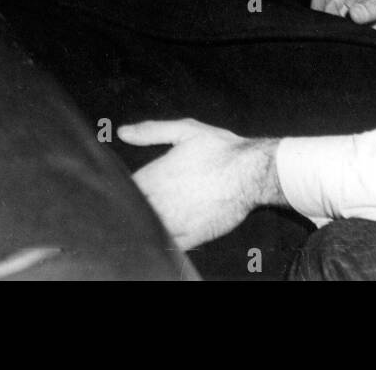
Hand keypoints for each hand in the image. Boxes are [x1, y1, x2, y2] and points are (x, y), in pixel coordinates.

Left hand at [117, 119, 280, 250]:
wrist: (252, 173)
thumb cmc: (220, 149)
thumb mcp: (185, 130)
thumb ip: (151, 131)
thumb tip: (123, 132)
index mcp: (153, 176)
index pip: (126, 189)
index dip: (125, 188)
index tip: (129, 186)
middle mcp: (159, 202)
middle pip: (134, 211)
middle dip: (135, 206)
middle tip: (142, 200)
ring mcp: (175, 223)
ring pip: (149, 228)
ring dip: (147, 223)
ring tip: (156, 215)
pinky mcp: (192, 237)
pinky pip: (169, 244)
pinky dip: (165, 239)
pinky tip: (169, 231)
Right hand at [312, 0, 375, 40]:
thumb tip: (353, 14)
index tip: (315, 12)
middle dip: (323, 13)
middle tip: (322, 29)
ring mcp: (356, 1)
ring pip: (334, 12)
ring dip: (332, 23)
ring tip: (331, 36)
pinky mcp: (361, 16)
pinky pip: (345, 23)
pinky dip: (340, 30)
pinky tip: (340, 38)